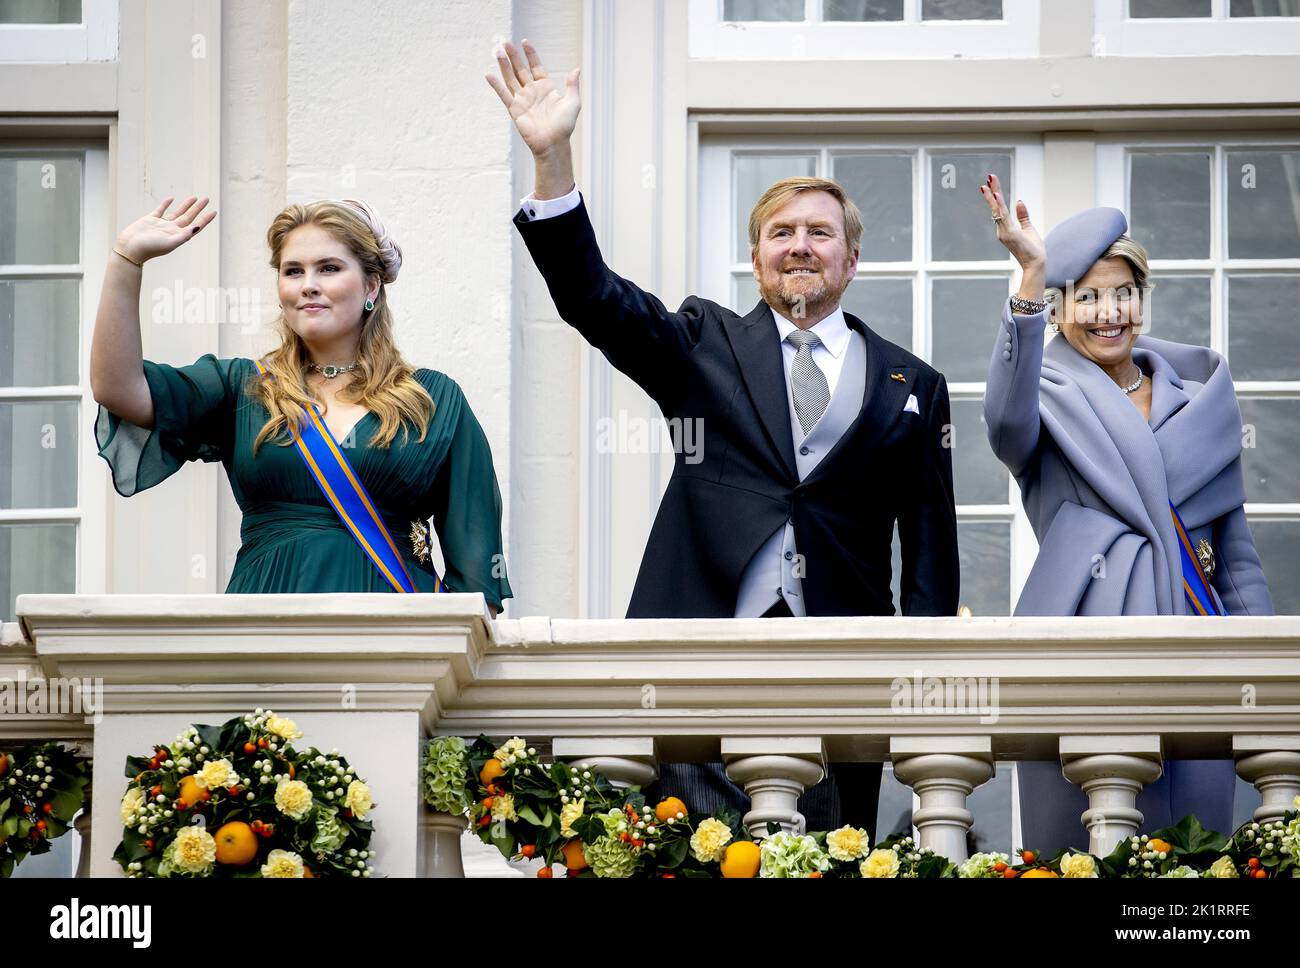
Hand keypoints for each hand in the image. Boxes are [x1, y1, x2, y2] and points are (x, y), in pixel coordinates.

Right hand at [115, 196, 216, 264]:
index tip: (214, 211)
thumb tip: (197, 227)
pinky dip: (166, 204)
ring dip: (186, 205)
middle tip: (207, 198)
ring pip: (177, 212)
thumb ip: (183, 235)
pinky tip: (171, 198)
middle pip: (189, 217)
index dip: (205, 219)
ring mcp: (161, 224)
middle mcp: (172, 230)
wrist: (130, 248)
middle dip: (198, 208)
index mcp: (178, 236)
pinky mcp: (150, 220)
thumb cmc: (150, 248)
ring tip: (194, 197)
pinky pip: (160, 210)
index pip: (196, 226)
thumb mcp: (170, 243)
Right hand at [485, 40, 579, 157]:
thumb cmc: (564, 126)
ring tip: (498, 51)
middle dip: (514, 56)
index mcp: (546, 88)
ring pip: (511, 78)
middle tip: (505, 42)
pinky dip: (496, 85)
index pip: (536, 67)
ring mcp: (522, 100)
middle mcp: (532, 92)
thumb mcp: (573, 102)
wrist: (553, 143)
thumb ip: (573, 85)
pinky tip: (488, 74)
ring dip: (504, 65)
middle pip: (520, 70)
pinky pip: (504, 95)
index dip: (531, 54)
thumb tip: (576, 69)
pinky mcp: (515, 109)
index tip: (524, 42)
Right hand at [979, 174, 1044, 271]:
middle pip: (995, 207)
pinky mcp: (1010, 233)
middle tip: (988, 177)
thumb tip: (1019, 201)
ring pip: (997, 210)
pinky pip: (1003, 216)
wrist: (1036, 264)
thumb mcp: (1029, 229)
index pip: (999, 209)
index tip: (991, 183)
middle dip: (992, 191)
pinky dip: (999, 205)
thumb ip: (1023, 215)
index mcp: (1005, 228)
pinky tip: (997, 195)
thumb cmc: (1033, 250)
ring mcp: (1004, 231)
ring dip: (993, 195)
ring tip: (989, 182)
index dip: (995, 196)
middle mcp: (1001, 230)